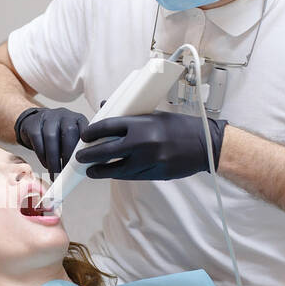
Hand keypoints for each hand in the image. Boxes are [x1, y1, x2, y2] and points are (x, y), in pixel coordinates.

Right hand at [14, 106, 89, 179]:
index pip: (85, 131)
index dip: (85, 146)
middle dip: (68, 155)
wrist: (35, 124)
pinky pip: (37, 138)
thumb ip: (79, 149)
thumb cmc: (58, 136)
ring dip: (53, 158)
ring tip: (55, 172)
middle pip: (68, 132)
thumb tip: (85, 169)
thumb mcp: (72, 139)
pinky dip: (42, 155)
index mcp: (79, 120)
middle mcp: (65, 116)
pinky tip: (46, 164)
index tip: (83, 162)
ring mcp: (49, 117)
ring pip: (51, 136)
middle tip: (67, 171)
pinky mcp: (34, 123)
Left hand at [75, 111, 225, 180]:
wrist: (204, 145)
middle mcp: (142, 142)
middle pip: (106, 151)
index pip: (107, 127)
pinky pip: (130, 176)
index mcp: (141, 123)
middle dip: (89, 156)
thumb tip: (105, 109)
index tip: (84, 136)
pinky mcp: (154, 174)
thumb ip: (130, 116)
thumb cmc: (179, 126)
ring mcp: (148, 161)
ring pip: (116, 169)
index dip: (91, 133)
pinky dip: (118, 174)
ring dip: (100, 170)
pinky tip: (111, 173)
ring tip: (91, 170)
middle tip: (80, 157)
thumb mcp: (154, 115)